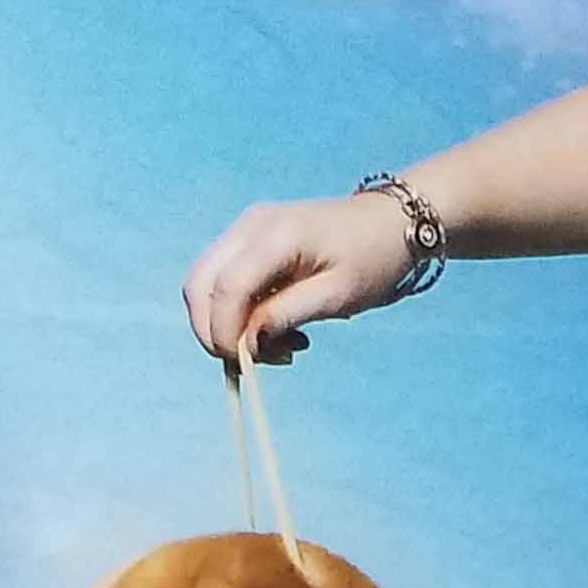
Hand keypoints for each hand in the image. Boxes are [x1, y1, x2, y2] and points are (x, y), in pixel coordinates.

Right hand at [183, 192, 421, 364]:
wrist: (389, 224)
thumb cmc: (372, 258)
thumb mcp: (338, 295)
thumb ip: (288, 315)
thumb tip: (248, 341)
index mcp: (276, 235)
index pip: (227, 288)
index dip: (225, 332)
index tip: (246, 363)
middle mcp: (251, 226)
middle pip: (198, 284)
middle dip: (213, 331)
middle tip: (253, 361)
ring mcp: (246, 230)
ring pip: (205, 285)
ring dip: (226, 325)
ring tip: (278, 346)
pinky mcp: (249, 240)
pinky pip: (224, 282)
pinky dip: (238, 313)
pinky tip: (276, 328)